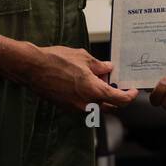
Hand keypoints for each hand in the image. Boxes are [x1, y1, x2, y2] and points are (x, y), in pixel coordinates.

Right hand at [19, 44, 137, 111]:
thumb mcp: (84, 58)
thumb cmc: (56, 61)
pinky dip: (89, 97)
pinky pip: (84, 105)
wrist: (32, 68)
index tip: (133, 91)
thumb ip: (99, 66)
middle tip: (117, 85)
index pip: (120, 100)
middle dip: (117, 98)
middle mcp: (86, 103)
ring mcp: (75, 107)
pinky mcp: (65, 107)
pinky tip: (85, 83)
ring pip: (96, 107)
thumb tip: (108, 69)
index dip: (129, 96)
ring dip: (102, 97)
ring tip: (98, 80)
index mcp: (94, 91)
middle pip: (110, 106)